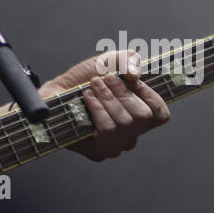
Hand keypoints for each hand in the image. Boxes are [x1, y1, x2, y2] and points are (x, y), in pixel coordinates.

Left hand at [40, 50, 169, 161]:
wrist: (53, 94)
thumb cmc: (81, 81)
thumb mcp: (106, 63)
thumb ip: (126, 60)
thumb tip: (136, 73)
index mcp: (137, 117)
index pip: (160, 115)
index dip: (150, 94)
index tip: (132, 79)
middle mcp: (130, 134)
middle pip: (143, 116)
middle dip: (122, 92)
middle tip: (105, 79)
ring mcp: (115, 145)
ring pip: (124, 123)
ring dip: (107, 97)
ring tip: (93, 86)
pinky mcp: (98, 152)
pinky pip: (107, 130)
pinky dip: (97, 108)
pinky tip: (87, 98)